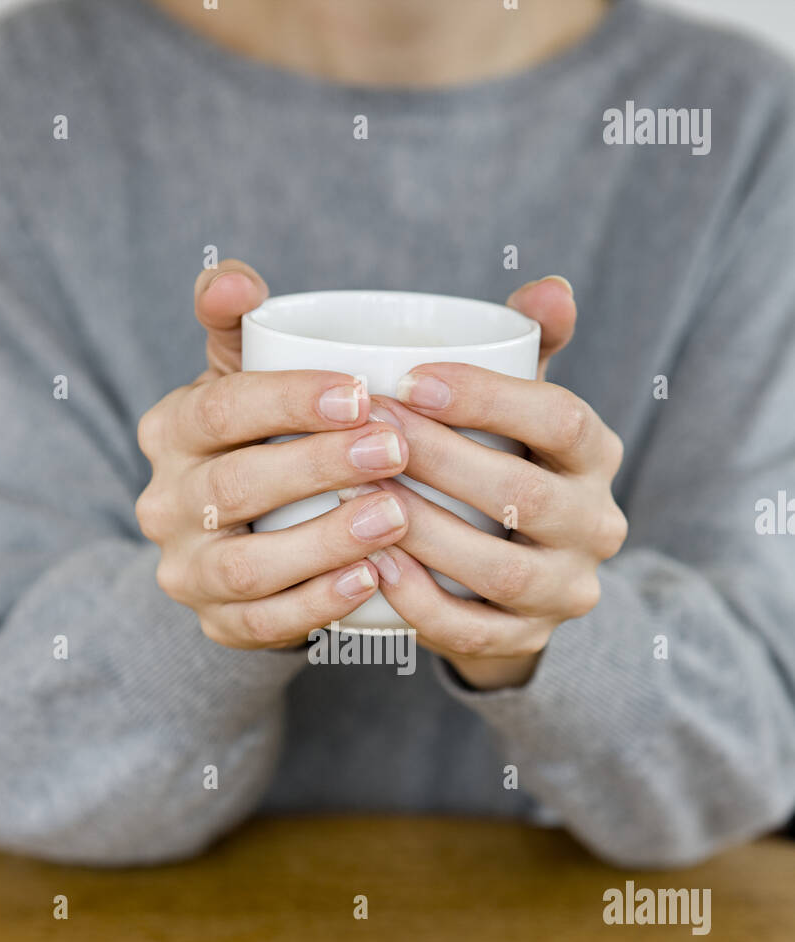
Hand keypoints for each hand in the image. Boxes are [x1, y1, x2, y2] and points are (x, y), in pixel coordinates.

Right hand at [135, 260, 409, 646]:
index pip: (222, 409)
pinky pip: (263, 622)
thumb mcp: (250, 372)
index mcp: (170, 431)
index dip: (290, 401)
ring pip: (246, 564)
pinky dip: (318, 603)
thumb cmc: (266, 436)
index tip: (363, 393)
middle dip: (320, 466)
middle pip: (237, 485)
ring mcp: (186, 571)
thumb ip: (246, 319)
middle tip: (395, 449)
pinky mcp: (217, 625)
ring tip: (395, 516)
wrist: (251, 533)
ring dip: (324, 540)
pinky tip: (372, 580)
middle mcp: (164, 503)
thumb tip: (232, 277)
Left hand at [361, 277, 627, 688]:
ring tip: (357, 497)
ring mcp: (566, 591)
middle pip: (523, 495)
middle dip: (437, 460)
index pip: (561, 418)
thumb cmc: (498, 460)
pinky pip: (473, 629)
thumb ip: (526, 344)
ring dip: (424, 531)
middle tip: (364, 432)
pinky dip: (420, 601)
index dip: (487, 398)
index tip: (408, 379)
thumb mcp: (516, 402)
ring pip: (499, 569)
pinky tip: (371, 566)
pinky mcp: (525, 640)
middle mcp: (598, 526)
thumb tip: (548, 288)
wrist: (508, 575)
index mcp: (598, 455)